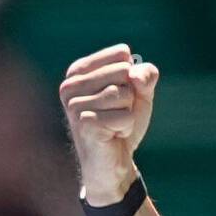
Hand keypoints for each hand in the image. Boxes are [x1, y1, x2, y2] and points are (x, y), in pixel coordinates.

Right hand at [58, 43, 158, 204]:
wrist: (114, 161)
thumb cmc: (122, 122)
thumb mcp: (140, 93)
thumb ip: (145, 75)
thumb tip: (135, 74)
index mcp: (79, 71)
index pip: (122, 54)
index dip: (133, 77)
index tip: (121, 95)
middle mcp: (70, 85)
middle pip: (124, 72)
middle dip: (131, 96)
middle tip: (116, 113)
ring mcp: (74, 105)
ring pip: (123, 94)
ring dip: (128, 112)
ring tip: (114, 124)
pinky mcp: (83, 123)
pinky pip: (124, 116)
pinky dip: (126, 127)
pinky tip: (113, 135)